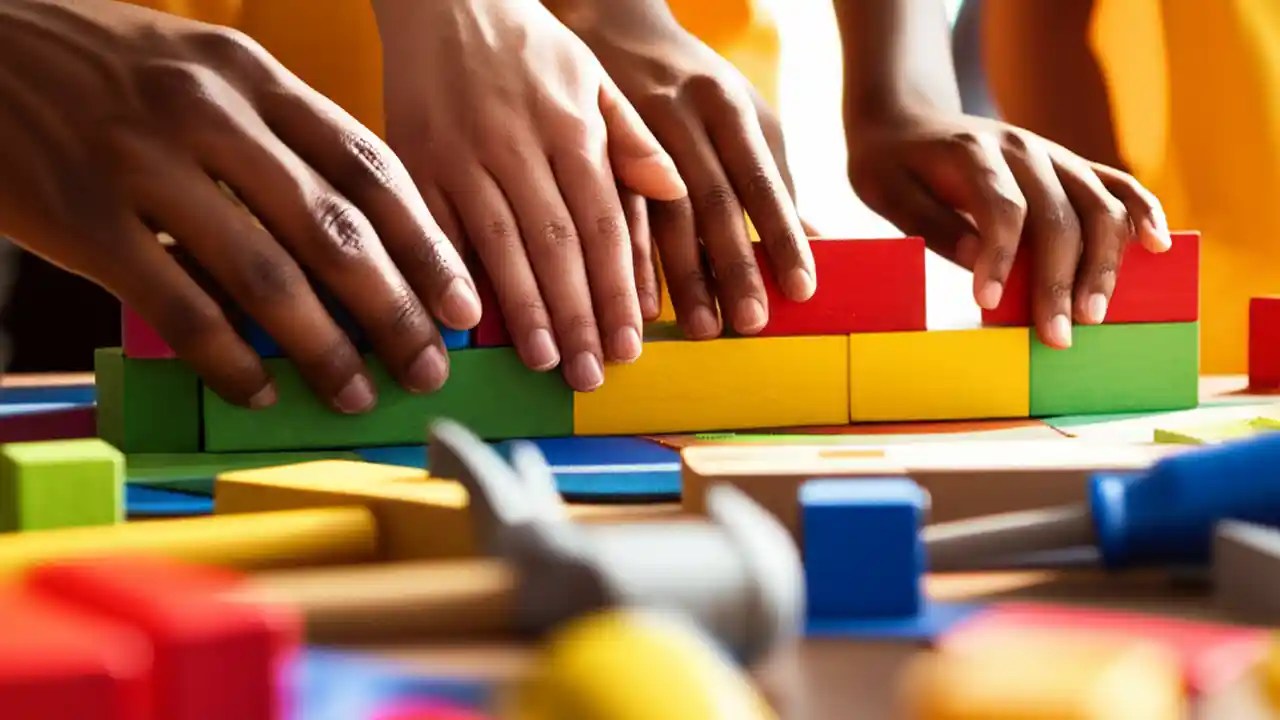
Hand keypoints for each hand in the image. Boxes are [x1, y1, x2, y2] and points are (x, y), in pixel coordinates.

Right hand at [0, 0, 479, 412]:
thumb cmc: (105, 70)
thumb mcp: (203, 71)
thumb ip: (276, 137)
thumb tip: (357, 235)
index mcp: (252, 74)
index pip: (368, 167)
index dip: (426, 244)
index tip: (464, 301)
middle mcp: (208, 112)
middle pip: (333, 228)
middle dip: (394, 309)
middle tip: (429, 365)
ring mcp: (142, 163)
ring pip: (264, 273)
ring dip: (322, 348)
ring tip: (356, 393)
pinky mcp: (82, 216)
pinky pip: (176, 304)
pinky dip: (227, 357)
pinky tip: (260, 389)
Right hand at [374, 0, 685, 391]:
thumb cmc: (529, 46)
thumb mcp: (594, 78)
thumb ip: (634, 139)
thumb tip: (674, 190)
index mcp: (572, 129)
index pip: (603, 225)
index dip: (617, 290)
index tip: (630, 342)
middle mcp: (519, 147)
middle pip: (556, 247)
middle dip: (578, 316)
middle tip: (593, 373)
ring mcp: (461, 157)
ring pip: (499, 247)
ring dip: (524, 310)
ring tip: (547, 361)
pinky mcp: (413, 163)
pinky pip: (438, 231)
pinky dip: (455, 278)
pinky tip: (472, 324)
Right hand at [562, 11, 815, 339]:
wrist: (613, 26)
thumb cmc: (692, 84)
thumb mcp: (740, 113)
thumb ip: (772, 174)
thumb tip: (815, 239)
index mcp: (728, 106)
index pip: (760, 179)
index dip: (782, 235)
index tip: (802, 288)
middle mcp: (682, 115)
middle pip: (712, 200)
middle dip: (734, 266)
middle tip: (751, 323)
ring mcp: (632, 130)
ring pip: (660, 211)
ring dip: (682, 276)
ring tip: (701, 327)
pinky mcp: (592, 147)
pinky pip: (614, 211)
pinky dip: (630, 259)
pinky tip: (641, 301)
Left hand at [846, 109, 1170, 347]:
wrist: (908, 116)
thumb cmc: (891, 162)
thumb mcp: (886, 191)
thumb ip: (931, 223)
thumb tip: (977, 261)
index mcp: (972, 153)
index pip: (1001, 208)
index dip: (999, 257)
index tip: (986, 303)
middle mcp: (1023, 149)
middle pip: (1059, 216)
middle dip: (1060, 281)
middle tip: (1057, 336)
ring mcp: (1053, 154)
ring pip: (1098, 206)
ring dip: (1103, 264)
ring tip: (1094, 315)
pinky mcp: (1070, 164)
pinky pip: (1118, 184)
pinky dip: (1143, 212)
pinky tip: (1158, 247)